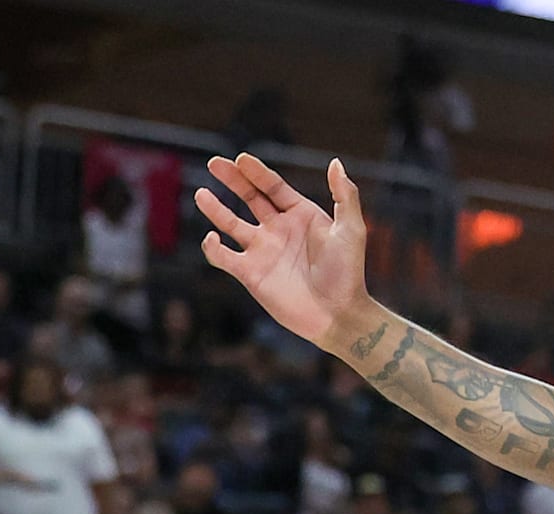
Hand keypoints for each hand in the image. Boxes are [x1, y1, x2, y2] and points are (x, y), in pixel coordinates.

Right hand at [194, 153, 370, 348]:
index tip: (241, 159)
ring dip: (215, 209)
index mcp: (301, 216)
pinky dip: (212, 247)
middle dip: (232, 179)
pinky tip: (211, 237)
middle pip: (249, 197)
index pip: (273, 187)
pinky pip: (223, 257)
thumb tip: (335, 163)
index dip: (257, 172)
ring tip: (201, 194)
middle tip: (214, 163)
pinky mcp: (250, 273)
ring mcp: (263, 251)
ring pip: (230, 223)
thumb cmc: (349, 273)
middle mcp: (279, 230)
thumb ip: (345, 196)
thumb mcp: (352, 230)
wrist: (339, 314)